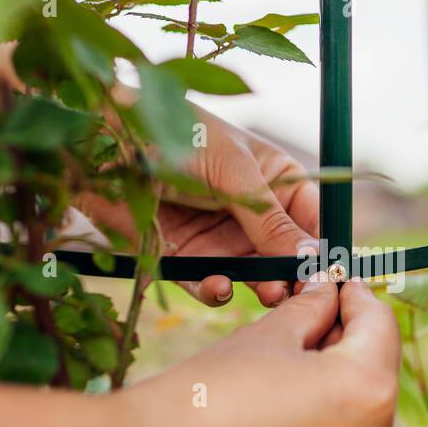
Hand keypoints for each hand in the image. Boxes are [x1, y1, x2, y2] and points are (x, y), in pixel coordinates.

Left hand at [79, 106, 318, 308]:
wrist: (100, 140)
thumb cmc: (175, 134)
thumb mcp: (233, 172)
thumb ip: (270, 219)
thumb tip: (311, 257)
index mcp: (275, 179)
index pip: (312, 221)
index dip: (320, 248)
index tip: (327, 274)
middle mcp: (251, 212)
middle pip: (285, 257)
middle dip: (292, 276)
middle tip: (292, 292)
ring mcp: (218, 236)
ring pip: (251, 277)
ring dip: (259, 287)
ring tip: (266, 293)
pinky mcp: (184, 258)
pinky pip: (208, 285)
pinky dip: (216, 291)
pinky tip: (219, 286)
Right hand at [93, 278, 399, 426]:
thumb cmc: (198, 399)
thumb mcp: (260, 339)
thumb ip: (308, 313)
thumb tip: (327, 292)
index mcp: (367, 393)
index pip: (379, 326)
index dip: (355, 296)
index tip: (334, 283)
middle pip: (372, 378)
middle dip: (341, 347)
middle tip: (302, 323)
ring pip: (354, 426)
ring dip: (329, 396)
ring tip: (274, 381)